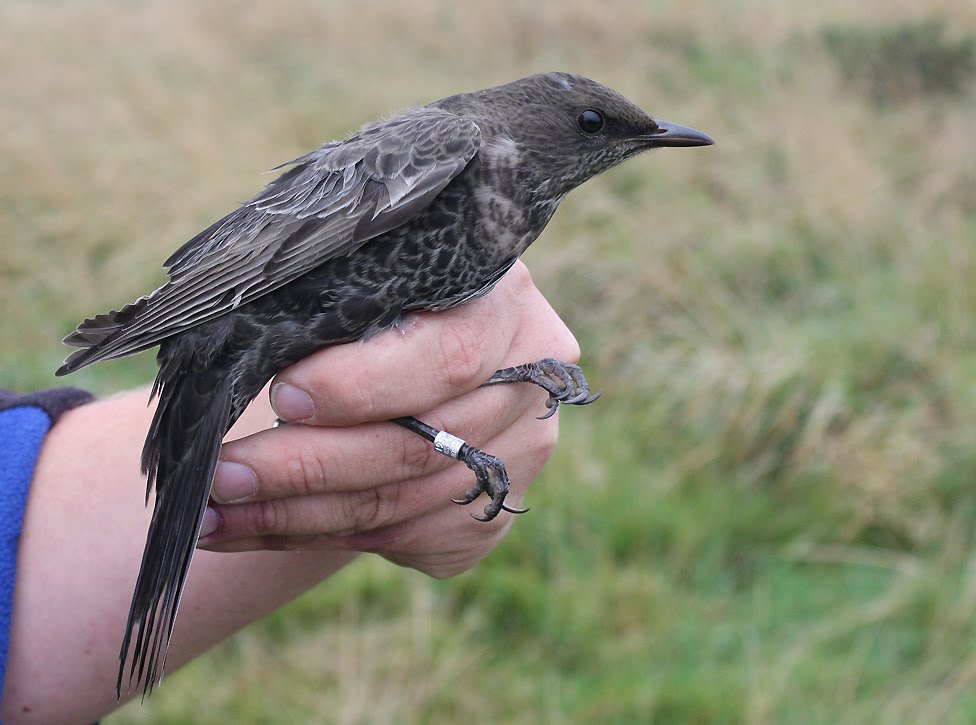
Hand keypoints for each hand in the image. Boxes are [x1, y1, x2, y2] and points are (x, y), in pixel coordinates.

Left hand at [198, 261, 578, 577]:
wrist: (412, 355)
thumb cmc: (374, 306)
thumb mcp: (362, 283)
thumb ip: (331, 309)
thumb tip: (246, 353)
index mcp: (506, 303)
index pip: (447, 356)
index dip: (363, 385)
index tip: (282, 396)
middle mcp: (530, 382)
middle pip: (423, 445)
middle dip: (310, 467)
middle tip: (225, 475)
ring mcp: (521, 453)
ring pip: (406, 503)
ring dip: (300, 516)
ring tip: (218, 515)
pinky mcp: (495, 509)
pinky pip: (409, 540)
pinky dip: (324, 536)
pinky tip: (260, 529)